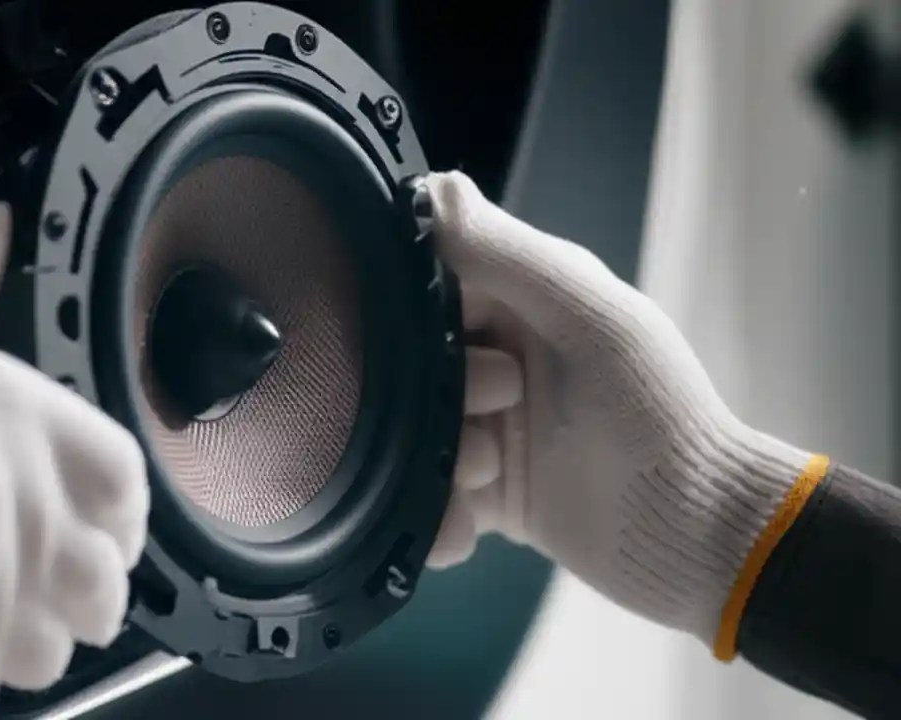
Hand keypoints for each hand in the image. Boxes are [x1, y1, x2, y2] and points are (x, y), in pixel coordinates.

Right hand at [0, 202, 148, 719]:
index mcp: (43, 434)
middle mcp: (43, 518)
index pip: (128, 483)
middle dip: (86, 586)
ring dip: (30, 638)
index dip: (121, 508)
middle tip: (49, 579)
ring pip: (55, 648)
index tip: (105, 521)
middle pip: (107, 581)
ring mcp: (6, 598)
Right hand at [423, 172, 810, 646]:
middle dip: (429, 399)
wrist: (694, 535)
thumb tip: (431, 185)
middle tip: (487, 419)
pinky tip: (466, 527)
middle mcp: (493, 358)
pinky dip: (437, 517)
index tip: (419, 343)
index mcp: (520, 301)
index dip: (411, 310)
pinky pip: (427, 497)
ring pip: (411, 435)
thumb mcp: (586, 318)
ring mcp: (486, 428)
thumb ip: (507, 255)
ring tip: (489, 478)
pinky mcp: (484, 494)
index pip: (428, 284)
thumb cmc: (653, 411)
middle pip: (409, 367)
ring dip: (439, 462)